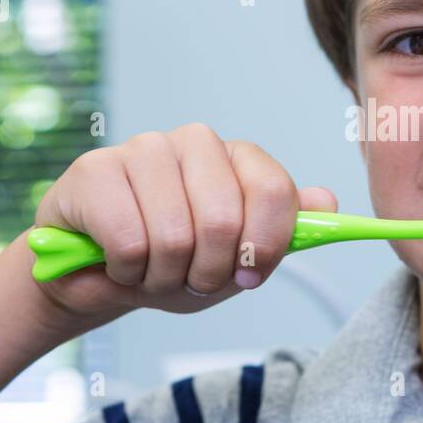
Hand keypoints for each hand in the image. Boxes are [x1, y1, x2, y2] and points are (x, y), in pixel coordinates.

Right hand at [28, 123, 336, 322]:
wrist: (96, 277)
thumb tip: (327, 201)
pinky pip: (129, 242)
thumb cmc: (173, 263)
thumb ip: (283, 233)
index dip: (263, 247)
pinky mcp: (95, 170)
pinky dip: (126, 273)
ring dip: (163, 276)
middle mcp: (195, 143)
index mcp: (238, 159)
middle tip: (188, 279)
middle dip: (207, 272)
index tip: (246, 277)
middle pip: (223, 219)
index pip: (272, 191)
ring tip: (150, 270)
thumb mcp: (236, 260)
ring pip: (175, 235)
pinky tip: (115, 262)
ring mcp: (144, 149)